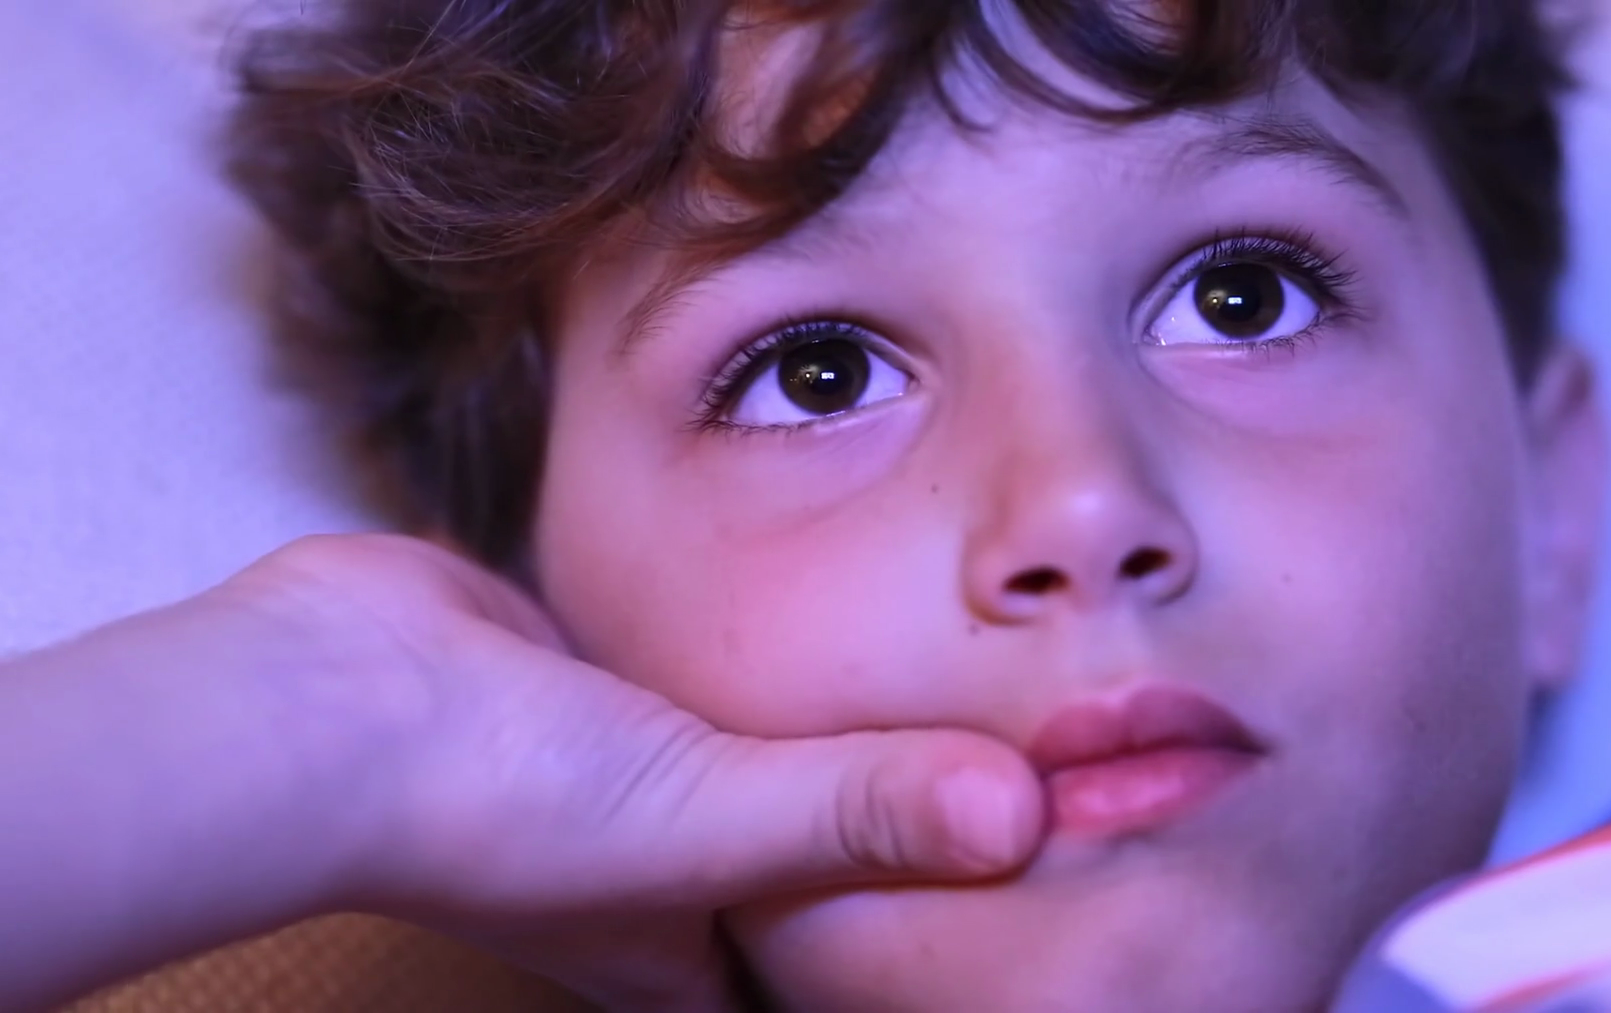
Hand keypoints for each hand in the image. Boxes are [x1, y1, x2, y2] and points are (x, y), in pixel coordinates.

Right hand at [0, 534, 1043, 1010]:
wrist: (337, 695)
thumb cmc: (508, 804)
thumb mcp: (713, 821)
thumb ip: (864, 812)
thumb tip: (1025, 822)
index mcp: (692, 947)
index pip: (829, 967)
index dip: (911, 946)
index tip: (1010, 904)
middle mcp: (665, 870)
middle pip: (808, 859)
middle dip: (891, 823)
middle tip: (1014, 771)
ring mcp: (629, 772)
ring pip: (764, 754)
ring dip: (831, 727)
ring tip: (949, 686)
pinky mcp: (598, 681)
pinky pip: (706, 676)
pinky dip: (761, 654)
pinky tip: (830, 601)